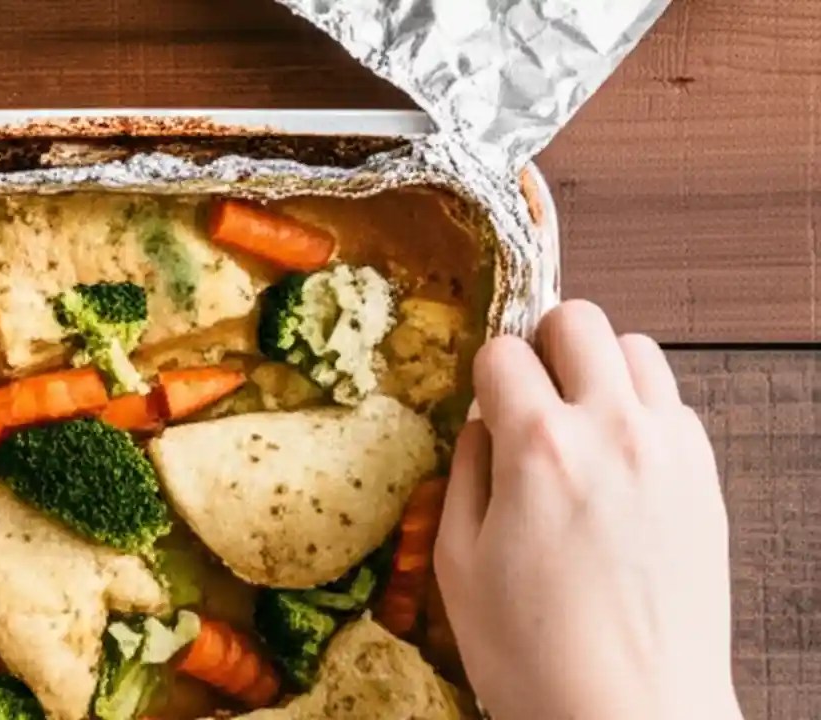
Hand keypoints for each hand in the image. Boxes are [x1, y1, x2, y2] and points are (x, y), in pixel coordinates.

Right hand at [434, 300, 740, 719]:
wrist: (631, 714)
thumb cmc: (532, 653)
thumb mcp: (458, 563)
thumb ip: (464, 473)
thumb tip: (480, 425)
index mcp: (538, 448)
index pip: (504, 351)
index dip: (483, 375)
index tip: (483, 404)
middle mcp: (612, 430)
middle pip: (580, 320)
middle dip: (543, 345)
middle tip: (531, 395)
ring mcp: (670, 450)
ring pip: (637, 347)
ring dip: (599, 369)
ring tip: (579, 421)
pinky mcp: (705, 479)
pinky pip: (674, 403)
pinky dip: (642, 409)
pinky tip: (618, 461)